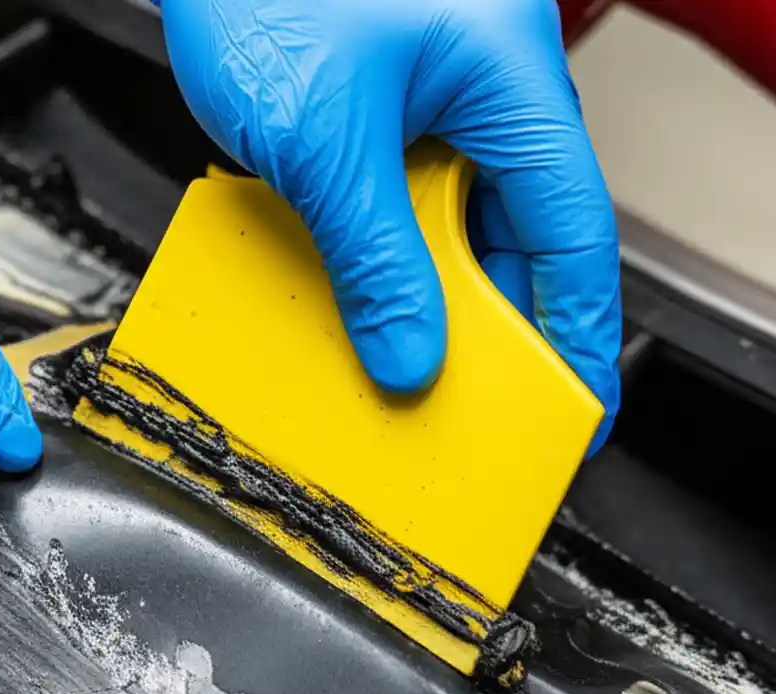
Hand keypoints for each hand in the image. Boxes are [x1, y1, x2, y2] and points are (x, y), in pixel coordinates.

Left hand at [160, 0, 621, 453]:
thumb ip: (371, 254)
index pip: (570, 230)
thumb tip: (408, 352)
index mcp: (506, 79)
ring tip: (404, 370)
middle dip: (490, 329)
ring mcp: (428, 102)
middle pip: (511, 236)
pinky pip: (395, 204)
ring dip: (424, 296)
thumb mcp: (322, 141)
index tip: (573, 407)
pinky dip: (378, 258)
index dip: (576, 331)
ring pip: (449, 227)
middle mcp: (481, 91)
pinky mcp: (375, 115)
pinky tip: (355, 303)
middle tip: (472, 409)